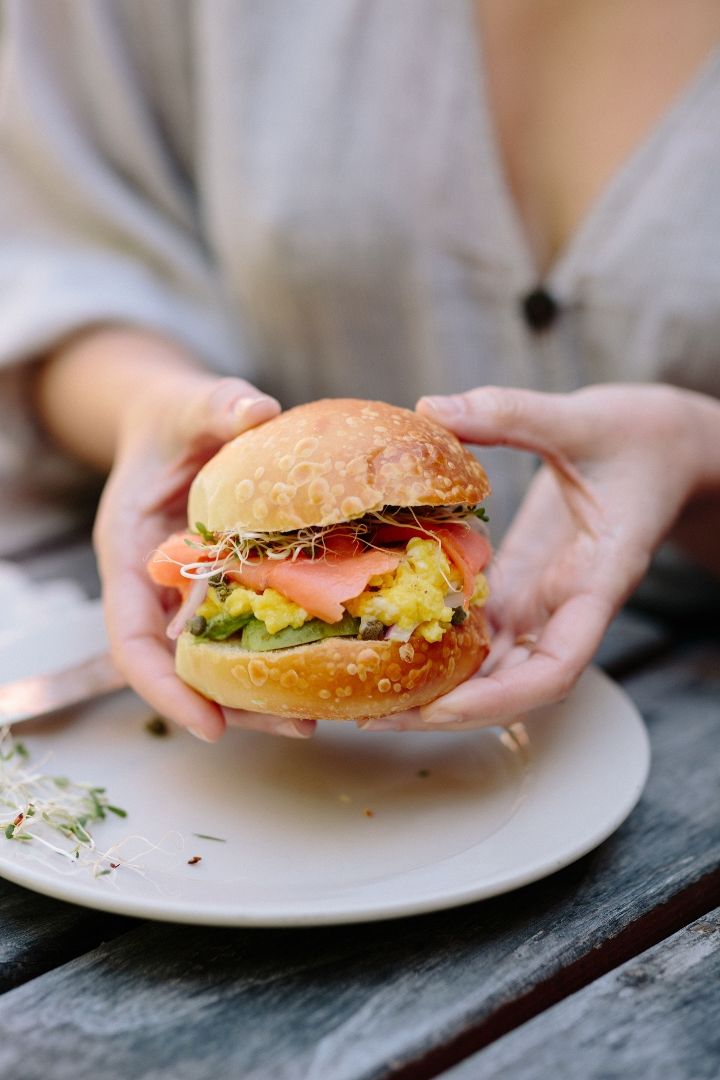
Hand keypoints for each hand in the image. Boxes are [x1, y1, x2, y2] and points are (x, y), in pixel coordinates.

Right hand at [94, 370, 315, 741]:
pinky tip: (326, 661)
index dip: (165, 689)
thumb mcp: (190, 404)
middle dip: (232, 706)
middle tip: (297, 727)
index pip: (132, 641)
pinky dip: (278, 652)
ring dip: (260, 693)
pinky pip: (245, 631)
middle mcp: (157, 586)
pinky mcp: (225, 588)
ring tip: (319, 716)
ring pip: (216, 661)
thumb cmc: (174, 416)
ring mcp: (190, 592)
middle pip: (182, 669)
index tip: (208, 727)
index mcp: (129, 554)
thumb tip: (256, 408)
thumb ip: (215, 405)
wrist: (178, 422)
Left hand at [364, 383, 701, 730]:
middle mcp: (568, 605)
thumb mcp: (583, 419)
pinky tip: (390, 640)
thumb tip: (431, 409)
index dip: (500, 699)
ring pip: (493, 665)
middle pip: (513, 685)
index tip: (442, 710)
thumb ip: (511, 414)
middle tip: (376, 717)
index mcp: (597, 582)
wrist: (670, 444)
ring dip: (438, 686)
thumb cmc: (645, 437)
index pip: (557, 668)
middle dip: (450, 710)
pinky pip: (481, 627)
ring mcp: (545, 598)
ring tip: (371, 694)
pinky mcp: (524, 582)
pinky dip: (440, 643)